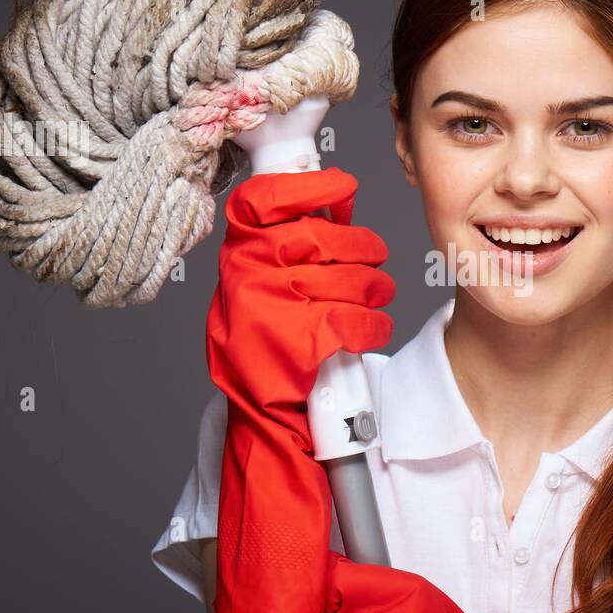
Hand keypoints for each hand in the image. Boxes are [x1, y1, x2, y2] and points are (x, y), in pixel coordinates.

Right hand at [207, 168, 393, 612]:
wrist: (263, 427)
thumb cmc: (266, 358)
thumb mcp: (260, 295)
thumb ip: (284, 251)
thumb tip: (333, 203)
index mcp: (237, 261)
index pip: (265, 199)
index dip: (307, 187)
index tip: (338, 185)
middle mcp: (249, 279)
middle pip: (326, 237)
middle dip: (363, 249)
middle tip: (373, 261)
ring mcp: (273, 310)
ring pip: (351, 276)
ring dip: (375, 290)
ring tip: (373, 302)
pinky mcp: (303, 343)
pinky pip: (357, 317)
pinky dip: (372, 326)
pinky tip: (365, 333)